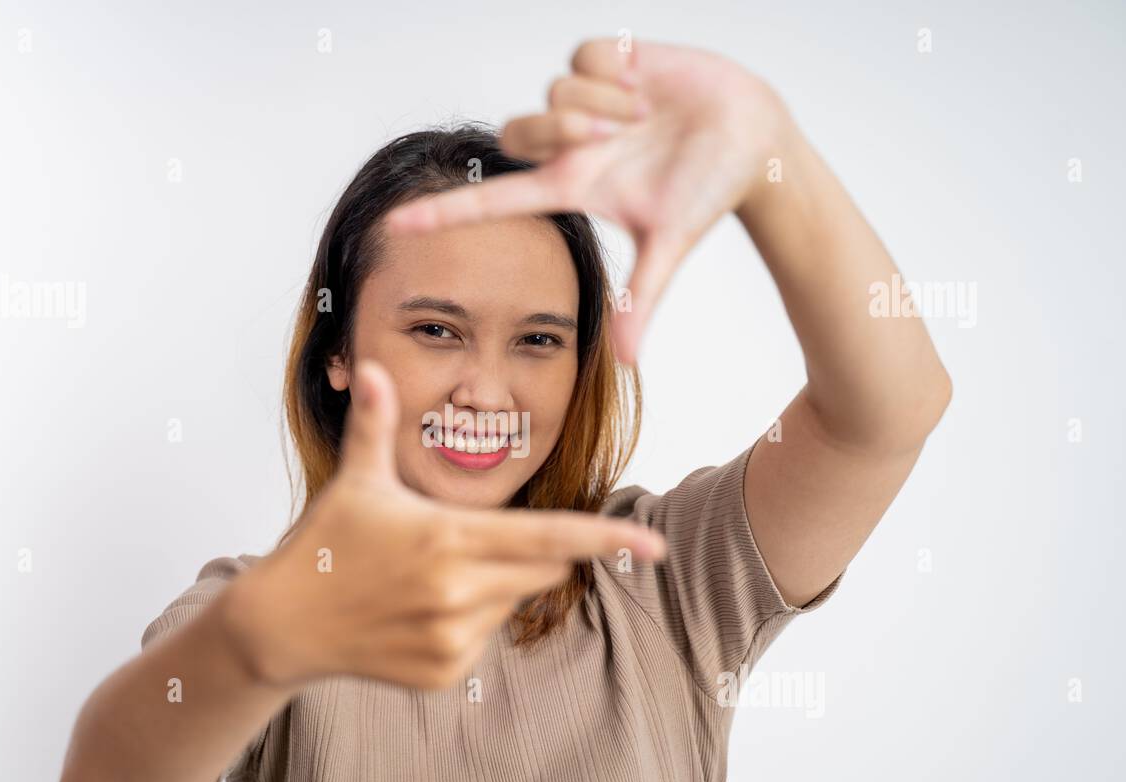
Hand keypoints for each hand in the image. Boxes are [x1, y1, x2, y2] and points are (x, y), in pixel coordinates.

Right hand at [221, 359, 666, 690]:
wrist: (283, 623)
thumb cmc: (326, 542)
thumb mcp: (356, 479)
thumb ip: (376, 423)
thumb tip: (375, 365)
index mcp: (449, 539)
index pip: (550, 537)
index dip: (607, 541)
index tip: (653, 547)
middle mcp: (458, 594)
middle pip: (543, 569)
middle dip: (528, 549)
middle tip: (470, 539)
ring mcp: (452, 639)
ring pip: (513, 602)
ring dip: (493, 585)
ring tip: (430, 576)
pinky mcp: (444, 673)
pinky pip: (485, 638)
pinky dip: (468, 621)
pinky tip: (418, 611)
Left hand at [384, 38, 793, 364]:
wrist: (752, 135)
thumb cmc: (708, 194)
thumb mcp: (669, 244)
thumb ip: (642, 299)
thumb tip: (627, 360)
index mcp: (569, 187)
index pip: (490, 201)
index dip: (442, 214)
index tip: (392, 226)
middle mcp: (565, 146)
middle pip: (516, 134)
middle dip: (562, 134)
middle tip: (615, 138)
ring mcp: (582, 102)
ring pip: (552, 94)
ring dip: (603, 105)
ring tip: (644, 116)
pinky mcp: (604, 61)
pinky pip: (582, 58)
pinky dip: (617, 72)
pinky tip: (645, 84)